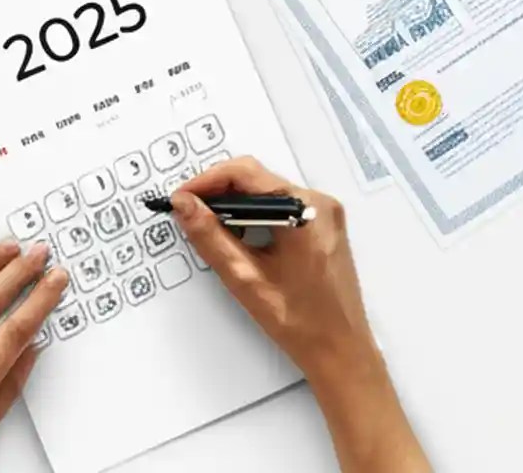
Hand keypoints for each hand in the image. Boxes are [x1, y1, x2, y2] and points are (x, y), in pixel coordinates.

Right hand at [171, 157, 372, 372]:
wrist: (341, 350)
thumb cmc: (300, 322)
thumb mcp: (245, 278)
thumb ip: (210, 236)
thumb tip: (185, 205)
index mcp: (303, 211)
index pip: (245, 173)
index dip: (206, 181)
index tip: (182, 199)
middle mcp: (319, 203)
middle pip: (257, 178)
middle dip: (218, 193)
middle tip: (190, 215)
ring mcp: (325, 213)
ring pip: (267, 191)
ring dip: (236, 205)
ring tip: (213, 231)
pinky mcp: (324, 225)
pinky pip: (282, 206)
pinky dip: (256, 215)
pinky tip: (241, 238)